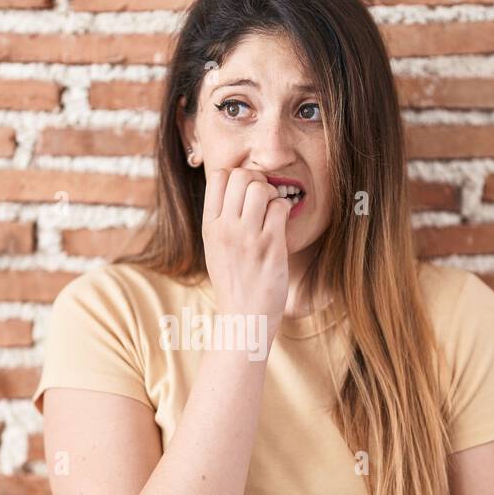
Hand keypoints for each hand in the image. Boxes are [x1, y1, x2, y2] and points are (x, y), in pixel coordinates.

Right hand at [201, 167, 289, 342]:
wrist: (244, 318)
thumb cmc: (234, 283)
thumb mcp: (214, 249)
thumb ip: (221, 220)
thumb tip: (235, 188)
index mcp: (209, 227)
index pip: (217, 177)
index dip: (236, 176)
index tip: (245, 192)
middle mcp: (225, 229)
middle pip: (241, 175)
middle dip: (257, 180)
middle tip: (263, 199)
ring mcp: (247, 237)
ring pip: (260, 187)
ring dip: (272, 193)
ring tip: (273, 210)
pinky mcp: (270, 247)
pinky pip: (280, 207)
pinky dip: (284, 209)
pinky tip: (281, 224)